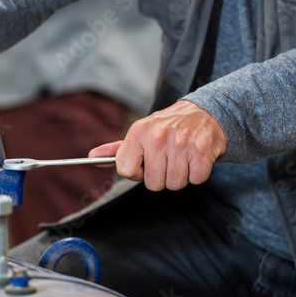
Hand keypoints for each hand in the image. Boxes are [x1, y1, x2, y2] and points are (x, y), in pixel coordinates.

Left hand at [88, 100, 226, 190]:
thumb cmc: (168, 127)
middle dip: (163, 176)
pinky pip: (196, 180)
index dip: (137, 172)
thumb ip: (117, 149)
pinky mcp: (202, 149)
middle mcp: (158, 136)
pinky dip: (198, 173)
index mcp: (139, 131)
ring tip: (183, 157)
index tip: (146, 162)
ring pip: (175, 184)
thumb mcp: (141, 133)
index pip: (125, 170)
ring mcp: (181, 142)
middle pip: (153, 184)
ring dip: (181, 175)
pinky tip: (196, 157)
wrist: (203, 112)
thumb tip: (92, 157)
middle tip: (169, 158)